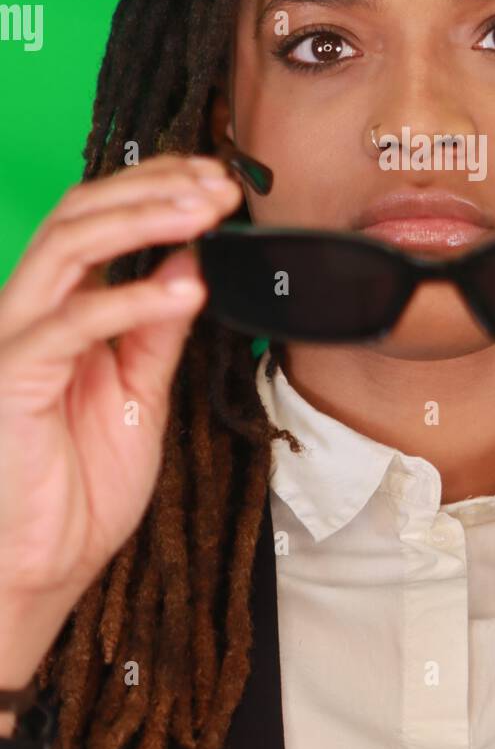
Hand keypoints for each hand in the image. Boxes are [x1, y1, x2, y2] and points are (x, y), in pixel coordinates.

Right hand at [0, 154, 242, 634]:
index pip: (101, 217)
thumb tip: (190, 258)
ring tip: (205, 211)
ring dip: (143, 217)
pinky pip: (69, 322)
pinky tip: (185, 290)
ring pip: (68, 244)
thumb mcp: (141, 393)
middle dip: (156, 187)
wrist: (37, 568)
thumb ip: (158, 326)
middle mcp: (32, 310)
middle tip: (219, 183)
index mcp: (62, 308)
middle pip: (82, 211)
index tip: (219, 179)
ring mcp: (16, 338)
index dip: (159, 187)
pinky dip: (130, 298)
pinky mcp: (12, 375)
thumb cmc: (79, 487)